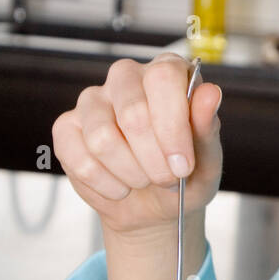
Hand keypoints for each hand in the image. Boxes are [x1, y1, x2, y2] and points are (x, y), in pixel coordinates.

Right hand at [52, 53, 222, 235]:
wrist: (154, 207)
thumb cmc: (184, 175)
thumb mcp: (207, 159)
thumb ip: (207, 127)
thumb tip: (211, 93)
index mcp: (167, 72)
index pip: (163, 77)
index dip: (173, 126)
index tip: (183, 165)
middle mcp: (127, 77)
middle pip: (132, 112)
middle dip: (153, 160)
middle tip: (167, 180)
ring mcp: (92, 100)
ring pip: (102, 139)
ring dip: (130, 174)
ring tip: (144, 181)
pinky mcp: (67, 127)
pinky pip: (80, 159)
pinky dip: (106, 185)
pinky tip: (120, 187)